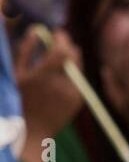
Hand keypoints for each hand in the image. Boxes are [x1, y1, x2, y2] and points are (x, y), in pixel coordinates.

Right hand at [14, 26, 82, 161]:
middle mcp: (62, 84)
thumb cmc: (18, 100)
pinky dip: (71, 73)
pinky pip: (78, 79)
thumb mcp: (17, 74)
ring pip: (78, 66)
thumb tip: (36, 30)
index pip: (62, 50)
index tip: (56, 32)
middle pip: (74, 55)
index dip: (61, 38)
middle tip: (59, 42)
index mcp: (43, 76)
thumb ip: (26, 50)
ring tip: (57, 59)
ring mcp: (73, 93)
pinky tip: (59, 76)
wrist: (30, 131)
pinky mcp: (79, 99)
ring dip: (70, 59)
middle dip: (67, 46)